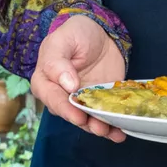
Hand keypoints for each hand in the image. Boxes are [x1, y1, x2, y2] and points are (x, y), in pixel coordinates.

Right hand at [30, 15, 126, 140]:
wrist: (101, 33)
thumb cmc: (75, 34)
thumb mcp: (63, 40)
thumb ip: (58, 61)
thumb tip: (67, 84)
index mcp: (46, 81)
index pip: (52, 98)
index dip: (65, 109)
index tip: (78, 114)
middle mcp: (61, 96)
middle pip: (70, 114)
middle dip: (85, 122)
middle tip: (98, 127)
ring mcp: (82, 101)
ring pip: (87, 120)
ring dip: (99, 128)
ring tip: (111, 131)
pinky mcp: (100, 103)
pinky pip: (103, 117)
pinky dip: (112, 127)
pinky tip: (120, 133)